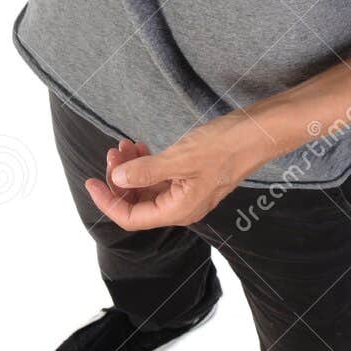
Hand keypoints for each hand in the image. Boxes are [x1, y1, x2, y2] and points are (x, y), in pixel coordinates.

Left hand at [84, 114, 260, 229]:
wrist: (259, 133)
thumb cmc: (225, 146)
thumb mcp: (179, 158)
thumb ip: (145, 171)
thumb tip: (117, 178)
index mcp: (179, 211)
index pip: (131, 218)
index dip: (108, 201)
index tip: (90, 181)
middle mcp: (182, 207)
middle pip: (138, 203)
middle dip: (120, 179)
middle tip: (113, 152)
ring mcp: (188, 193)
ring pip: (148, 188)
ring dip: (132, 168)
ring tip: (125, 145)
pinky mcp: (193, 177)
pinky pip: (161, 177)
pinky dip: (147, 163)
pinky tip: (141, 147)